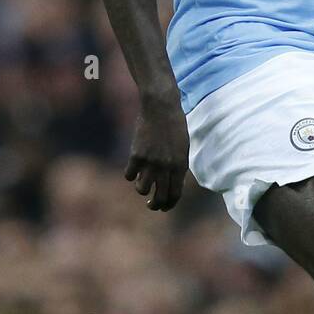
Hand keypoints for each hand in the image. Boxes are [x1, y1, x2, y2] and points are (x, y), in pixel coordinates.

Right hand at [124, 92, 189, 210]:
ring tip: (142, 185)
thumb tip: (171, 182)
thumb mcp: (182, 147)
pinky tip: (133, 170)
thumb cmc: (175, 125)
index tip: (164, 207)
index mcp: (180, 165)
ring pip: (142, 189)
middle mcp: (166, 167)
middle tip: (152, 204)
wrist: (161, 107)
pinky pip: (130, 175)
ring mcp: (151, 161)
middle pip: (160, 196)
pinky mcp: (136, 154)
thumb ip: (178, 165)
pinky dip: (130, 175)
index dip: (169, 204)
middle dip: (156, 204)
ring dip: (142, 190)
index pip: (175, 194)